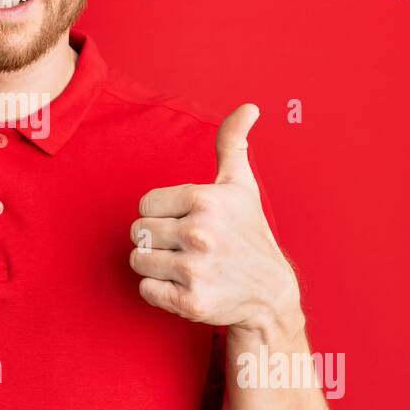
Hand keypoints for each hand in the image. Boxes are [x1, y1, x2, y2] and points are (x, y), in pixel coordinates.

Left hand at [129, 103, 298, 329]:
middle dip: (157, 239)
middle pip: (138, 231)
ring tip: (186, 265)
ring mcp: (195, 270)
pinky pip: (146, 289)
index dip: (162, 213)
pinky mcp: (190, 302)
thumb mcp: (241, 186)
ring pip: (138, 259)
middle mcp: (200, 233)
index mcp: (206, 200)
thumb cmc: (248, 233)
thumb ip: (232, 143)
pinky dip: (160, 291)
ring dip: (156, 265)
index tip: (187, 221)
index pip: (145, 204)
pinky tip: (186, 286)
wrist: (270, 293)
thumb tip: (249, 107)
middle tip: (186, 246)